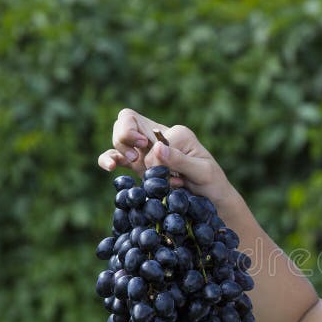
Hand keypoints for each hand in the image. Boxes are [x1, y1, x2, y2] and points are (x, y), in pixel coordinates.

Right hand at [97, 108, 235, 207]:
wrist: (211, 201)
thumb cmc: (212, 184)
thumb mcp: (203, 172)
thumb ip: (180, 160)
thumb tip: (156, 148)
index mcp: (177, 133)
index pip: (152, 132)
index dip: (153, 153)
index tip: (167, 169)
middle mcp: (159, 137)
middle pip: (128, 120)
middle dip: (125, 136)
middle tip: (135, 155)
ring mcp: (147, 151)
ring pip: (120, 136)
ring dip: (119, 148)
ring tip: (130, 160)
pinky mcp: (140, 166)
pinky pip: (117, 157)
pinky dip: (108, 159)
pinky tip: (109, 166)